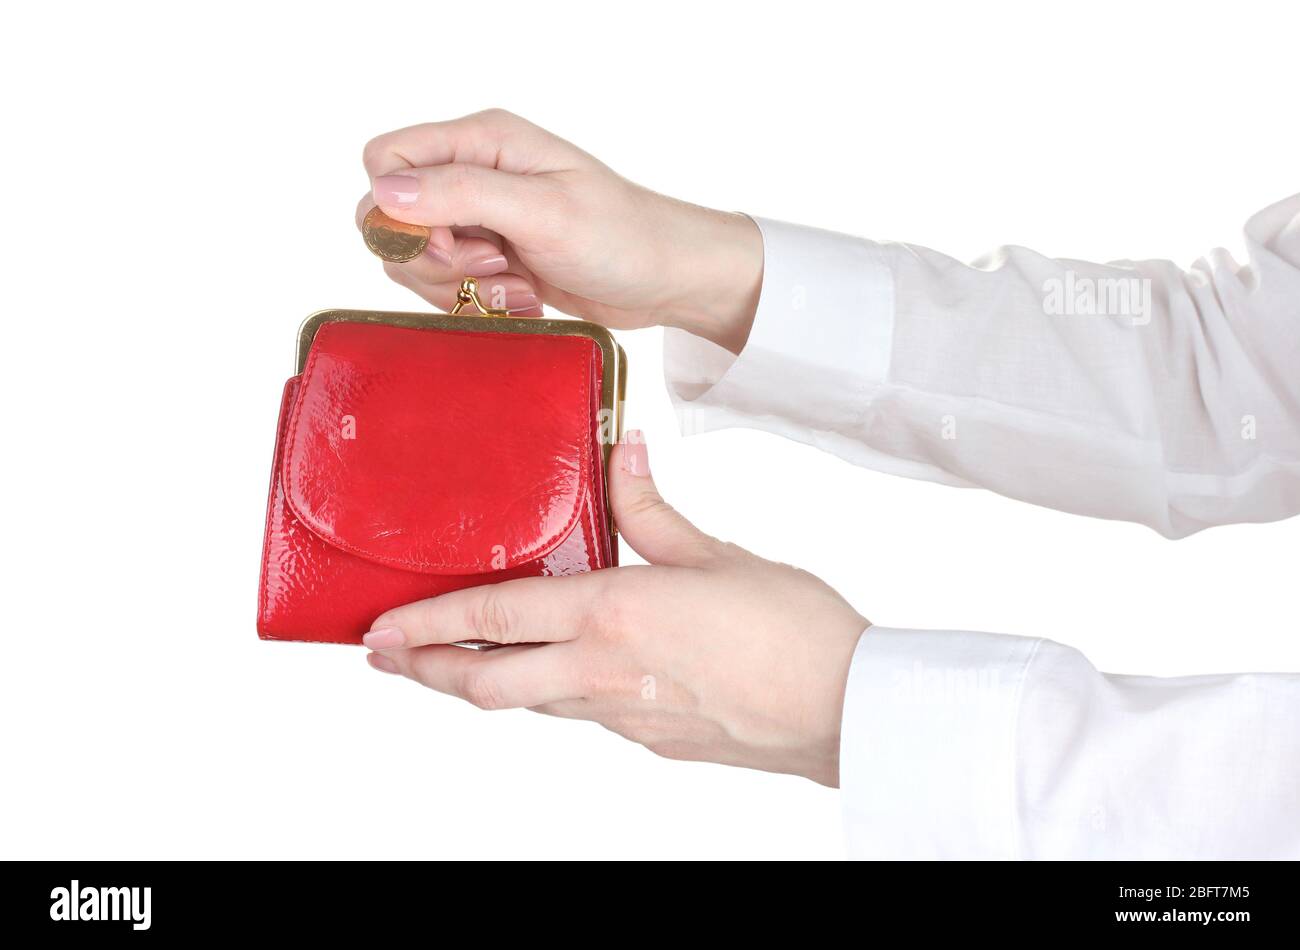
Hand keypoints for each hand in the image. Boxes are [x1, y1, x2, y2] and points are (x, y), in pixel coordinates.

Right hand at [358, 109, 763, 352]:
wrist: (666, 278)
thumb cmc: (622, 236)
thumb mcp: (542, 211)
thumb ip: (461, 194)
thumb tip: (385, 193)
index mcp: (481, 141)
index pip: (385, 161)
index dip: (398, 211)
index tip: (449, 242)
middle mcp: (474, 173)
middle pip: (391, 218)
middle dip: (432, 259)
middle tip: (494, 267)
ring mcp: (481, 219)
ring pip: (416, 260)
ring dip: (460, 286)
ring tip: (518, 286)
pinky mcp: (491, 258)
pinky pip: (448, 285)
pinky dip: (476, 301)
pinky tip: (522, 299)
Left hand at [362, 432, 869, 786]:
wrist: (846, 709)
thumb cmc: (792, 630)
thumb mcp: (714, 554)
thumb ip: (651, 509)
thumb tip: (621, 451)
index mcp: (612, 614)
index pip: (493, 620)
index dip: (427, 625)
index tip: (380, 628)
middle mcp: (602, 673)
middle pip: (487, 684)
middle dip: (426, 671)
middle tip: (385, 658)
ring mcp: (622, 717)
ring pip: (526, 707)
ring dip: (478, 687)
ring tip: (449, 668)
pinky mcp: (649, 741)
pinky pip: (576, 717)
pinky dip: (543, 697)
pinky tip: (551, 677)